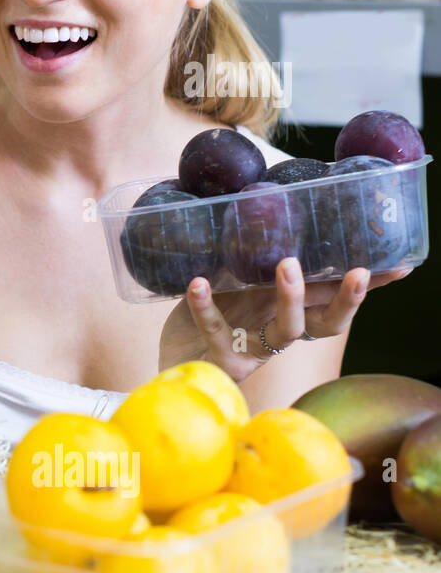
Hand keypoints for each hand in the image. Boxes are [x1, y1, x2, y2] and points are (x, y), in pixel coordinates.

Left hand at [159, 257, 409, 380]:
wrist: (173, 361)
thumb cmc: (210, 318)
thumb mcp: (234, 286)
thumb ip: (249, 262)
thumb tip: (259, 211)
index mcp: (286, 312)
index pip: (333, 300)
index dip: (367, 288)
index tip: (399, 266)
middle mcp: (277, 333)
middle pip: (325, 324)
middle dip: (345, 299)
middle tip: (357, 270)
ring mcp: (252, 350)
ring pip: (285, 331)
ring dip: (290, 298)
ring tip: (287, 265)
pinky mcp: (220, 360)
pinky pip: (216, 330)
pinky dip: (205, 306)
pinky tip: (197, 283)